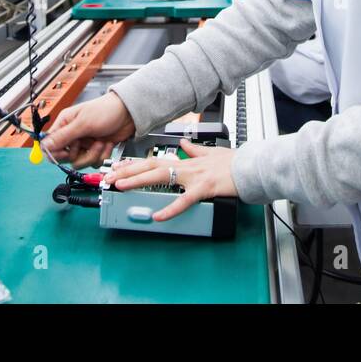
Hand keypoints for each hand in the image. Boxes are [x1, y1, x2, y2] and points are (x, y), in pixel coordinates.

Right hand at [44, 93, 134, 166]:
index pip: (50, 146)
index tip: (68, 153)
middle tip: (91, 143)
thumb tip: (43, 146)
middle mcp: (72, 135)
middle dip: (81, 154)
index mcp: (64, 124)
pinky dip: (102, 155)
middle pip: (66, 158)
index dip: (56, 153)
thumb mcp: (83, 123)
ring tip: (101, 142)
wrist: (129, 113)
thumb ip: (63, 136)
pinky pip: (93, 162)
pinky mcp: (95, 150)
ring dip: (93, 154)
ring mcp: (84, 144)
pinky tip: (108, 144)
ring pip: (81, 162)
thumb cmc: (106, 110)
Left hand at [105, 139, 236, 220]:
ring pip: (161, 176)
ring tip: (121, 186)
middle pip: (151, 165)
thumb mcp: (212, 153)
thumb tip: (184, 146)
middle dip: (128, 171)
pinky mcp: (205, 188)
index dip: (135, 163)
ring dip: (138, 180)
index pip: (155, 159)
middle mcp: (187, 166)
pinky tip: (158, 215)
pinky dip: (170, 208)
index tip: (117, 167)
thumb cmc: (234, 163)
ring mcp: (194, 177)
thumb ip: (195, 150)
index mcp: (187, 161)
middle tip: (109, 177)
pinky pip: (184, 200)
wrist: (251, 167)